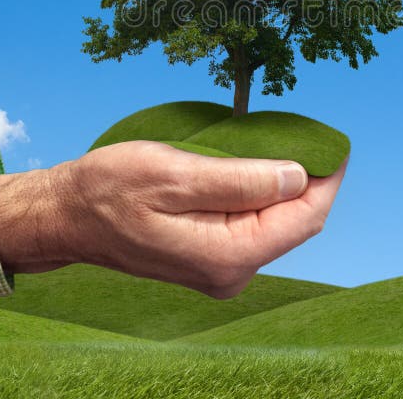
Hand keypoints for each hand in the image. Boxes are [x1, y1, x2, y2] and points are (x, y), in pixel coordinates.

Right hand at [0, 141, 347, 298]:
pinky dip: (261, 191)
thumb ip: (241, 180)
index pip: (303, 218)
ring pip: (274, 220)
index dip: (326, 177)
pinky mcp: (210, 255)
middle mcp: (231, 271)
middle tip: (307, 132)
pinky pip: (252, 222)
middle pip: (293, 221)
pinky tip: (256, 164)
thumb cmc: (111, 190)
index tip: (334, 142)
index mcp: (227, 255)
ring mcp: (221, 266)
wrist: (68, 215)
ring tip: (283, 141)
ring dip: (283, 182)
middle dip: (308, 178)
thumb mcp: (175, 175)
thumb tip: (299, 177)